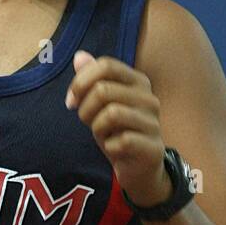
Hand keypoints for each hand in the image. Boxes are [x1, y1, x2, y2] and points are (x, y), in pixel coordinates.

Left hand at [64, 51, 169, 205]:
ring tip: (102, 135)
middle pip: (103, 90)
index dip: (81, 81)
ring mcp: (153, 122)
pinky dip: (109, 146)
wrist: (138, 168)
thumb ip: (91, 79)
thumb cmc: (117, 132)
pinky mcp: (153, 146)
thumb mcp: (99, 104)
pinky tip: (114, 149)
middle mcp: (149, 98)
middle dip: (85, 109)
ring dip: (97, 128)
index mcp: (137, 81)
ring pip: (111, 114)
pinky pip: (121, 141)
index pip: (106, 65)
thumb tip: (79, 56)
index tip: (71, 101)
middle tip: (87, 122)